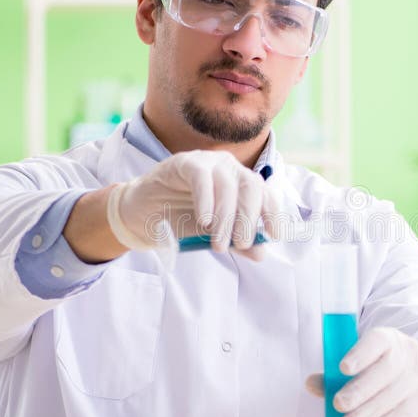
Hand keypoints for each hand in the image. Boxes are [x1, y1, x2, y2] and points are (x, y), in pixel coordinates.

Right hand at [106, 150, 281, 255]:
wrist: (144, 215)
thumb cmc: (183, 220)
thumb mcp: (214, 235)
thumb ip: (237, 242)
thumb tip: (261, 254)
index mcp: (241, 182)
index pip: (265, 193)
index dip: (273, 212)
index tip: (273, 234)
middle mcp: (230, 168)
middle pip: (250, 187)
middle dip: (247, 218)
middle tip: (239, 244)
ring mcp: (208, 162)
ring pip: (228, 186)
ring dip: (225, 218)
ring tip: (216, 242)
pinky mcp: (185, 162)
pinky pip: (202, 177)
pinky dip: (206, 200)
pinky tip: (204, 221)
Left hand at [305, 327, 417, 416]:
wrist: (415, 387)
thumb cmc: (378, 371)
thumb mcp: (361, 365)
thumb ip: (336, 374)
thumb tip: (310, 383)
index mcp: (390, 339)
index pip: (378, 340)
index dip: (361, 354)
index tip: (342, 368)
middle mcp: (408, 355)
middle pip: (387, 371)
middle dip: (361, 389)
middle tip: (338, 404)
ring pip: (393, 397)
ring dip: (367, 414)